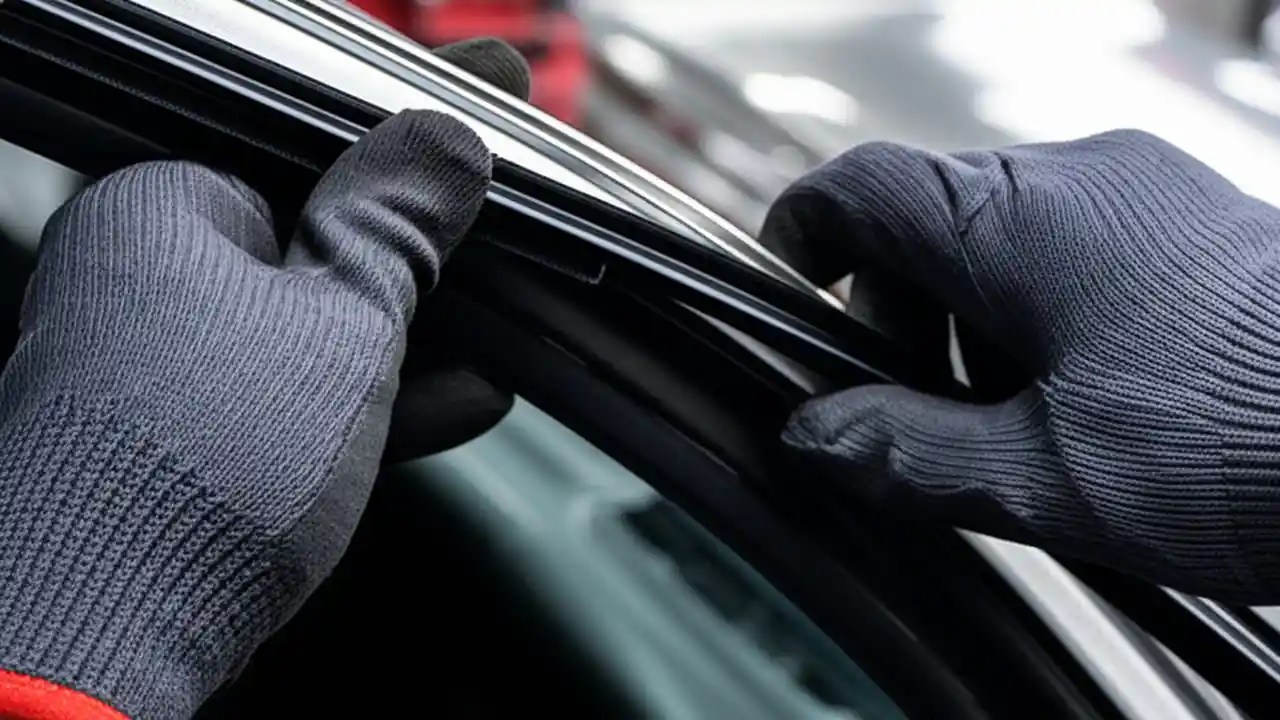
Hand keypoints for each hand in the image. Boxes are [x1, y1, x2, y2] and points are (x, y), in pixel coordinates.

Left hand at [0, 40, 523, 719]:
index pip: (300, 153)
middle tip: (499, 254)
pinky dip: (371, 402)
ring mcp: (162, 368)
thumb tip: (445, 141)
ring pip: (312, 333)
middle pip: (314, 248)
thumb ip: (398, 225)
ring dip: (409, 344)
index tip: (469, 158)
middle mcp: (144, 280)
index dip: (399, 160)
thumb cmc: (206, 458)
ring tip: (502, 341)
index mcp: (162, 211)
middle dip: (417, 266)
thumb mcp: (343, 319)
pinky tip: (459, 402)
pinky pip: (295, 402)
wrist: (110, 628)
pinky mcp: (187, 445)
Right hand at [767, 129, 1279, 603]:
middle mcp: (1075, 176)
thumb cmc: (1242, 444)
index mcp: (1014, 219)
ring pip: (1001, 237)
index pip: (860, 187)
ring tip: (1024, 425)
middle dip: (901, 316)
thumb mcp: (1043, 474)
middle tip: (924, 412)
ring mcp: (1141, 190)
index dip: (804, 240)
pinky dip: (1043, 316)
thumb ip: (906, 451)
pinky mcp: (1189, 222)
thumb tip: (812, 437)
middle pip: (926, 218)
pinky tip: (1088, 399)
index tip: (796, 302)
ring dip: (976, 325)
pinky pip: (1074, 246)